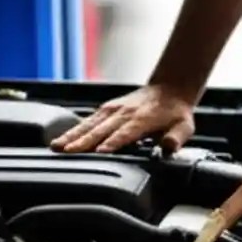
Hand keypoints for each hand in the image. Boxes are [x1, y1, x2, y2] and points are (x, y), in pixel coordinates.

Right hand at [50, 84, 195, 153]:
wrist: (169, 89)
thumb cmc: (175, 113)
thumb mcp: (184, 126)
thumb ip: (177, 138)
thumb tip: (169, 147)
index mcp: (143, 119)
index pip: (125, 133)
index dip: (113, 142)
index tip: (100, 152)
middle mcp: (125, 113)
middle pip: (102, 129)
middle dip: (84, 141)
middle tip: (67, 152)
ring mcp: (113, 110)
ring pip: (90, 124)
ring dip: (73, 135)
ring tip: (57, 147)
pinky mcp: (106, 109)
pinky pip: (88, 120)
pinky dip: (74, 130)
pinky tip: (61, 140)